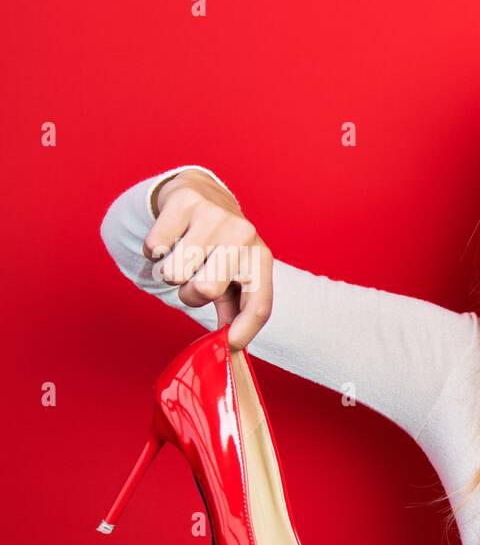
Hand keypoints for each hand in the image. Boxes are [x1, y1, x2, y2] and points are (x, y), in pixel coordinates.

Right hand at [144, 169, 272, 350]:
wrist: (202, 193)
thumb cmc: (220, 248)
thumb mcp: (234, 278)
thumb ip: (234, 313)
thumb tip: (230, 351)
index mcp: (260, 259)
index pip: (259, 305)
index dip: (244, 330)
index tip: (227, 344)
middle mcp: (244, 235)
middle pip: (205, 290)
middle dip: (190, 294)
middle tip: (193, 278)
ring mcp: (216, 215)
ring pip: (175, 272)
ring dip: (170, 272)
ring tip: (183, 255)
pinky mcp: (186, 201)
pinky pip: (155, 247)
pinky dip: (154, 251)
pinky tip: (170, 237)